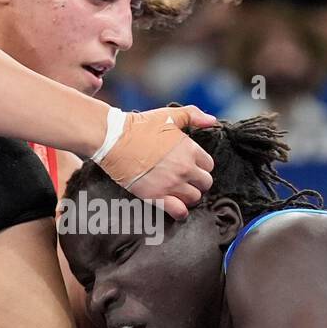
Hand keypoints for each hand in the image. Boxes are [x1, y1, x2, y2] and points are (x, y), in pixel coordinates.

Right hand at [109, 105, 216, 220]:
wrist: (114, 139)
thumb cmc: (140, 126)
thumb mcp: (169, 115)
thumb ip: (193, 115)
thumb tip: (212, 121)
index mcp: (190, 150)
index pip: (209, 165)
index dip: (201, 166)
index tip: (192, 166)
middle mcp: (184, 168)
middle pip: (205, 183)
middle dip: (198, 182)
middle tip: (186, 179)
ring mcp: (171, 184)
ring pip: (194, 198)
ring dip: (189, 196)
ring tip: (179, 191)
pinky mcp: (156, 196)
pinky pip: (179, 211)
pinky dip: (181, 212)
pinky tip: (176, 207)